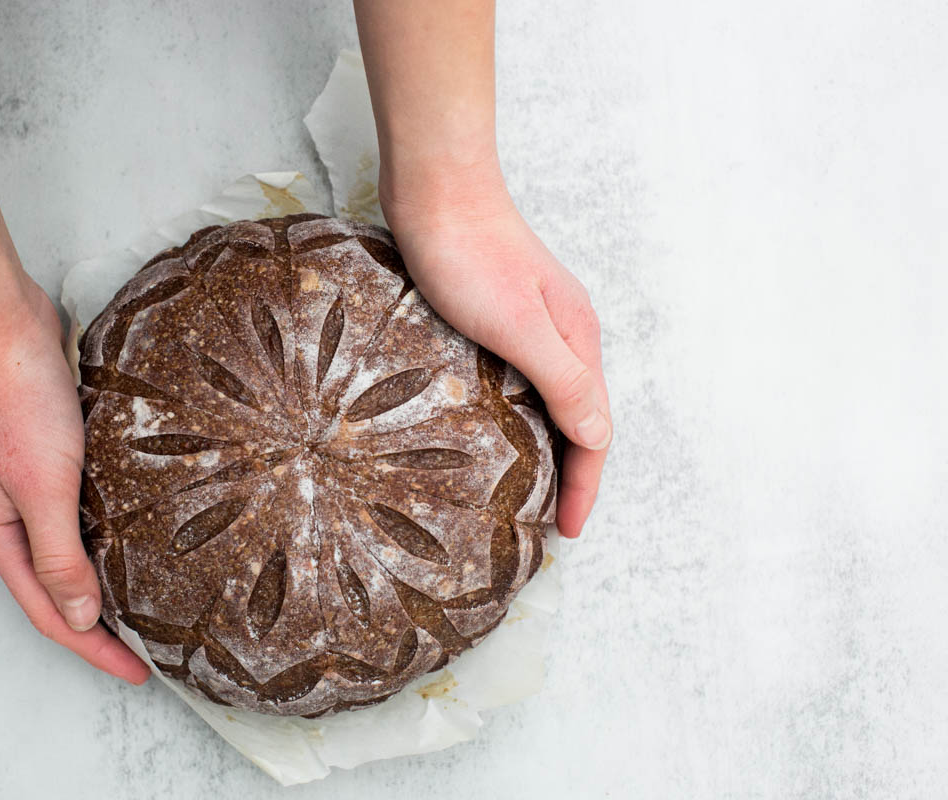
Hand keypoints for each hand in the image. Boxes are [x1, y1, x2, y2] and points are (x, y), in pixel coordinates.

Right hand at [0, 284, 149, 683]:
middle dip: (100, 626)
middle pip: (58, 590)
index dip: (95, 650)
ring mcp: (25, 488)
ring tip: (149, 604)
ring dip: (105, 581)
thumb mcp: (43, 489)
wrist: (1, 326)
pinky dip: (106, 535)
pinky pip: (80, 512)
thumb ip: (60, 557)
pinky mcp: (47, 457)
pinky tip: (137, 537)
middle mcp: (8, 519)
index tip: (141, 673)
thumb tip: (81, 620)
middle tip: (150, 649)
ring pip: (70, 551)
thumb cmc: (16, 403)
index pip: (51, 614)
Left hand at [382, 170, 611, 538]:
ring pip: (548, 400)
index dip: (584, 486)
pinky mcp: (495, 314)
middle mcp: (563, 334)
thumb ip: (563, 381)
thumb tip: (600, 439)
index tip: (566, 533)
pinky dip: (515, 416)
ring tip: (524, 492)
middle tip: (548, 523)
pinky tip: (490, 430)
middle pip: (578, 419)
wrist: (435, 188)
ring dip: (545, 448)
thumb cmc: (470, 255)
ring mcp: (531, 323)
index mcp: (578, 340)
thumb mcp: (520, 327)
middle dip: (571, 474)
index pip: (593, 432)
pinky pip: (517, 380)